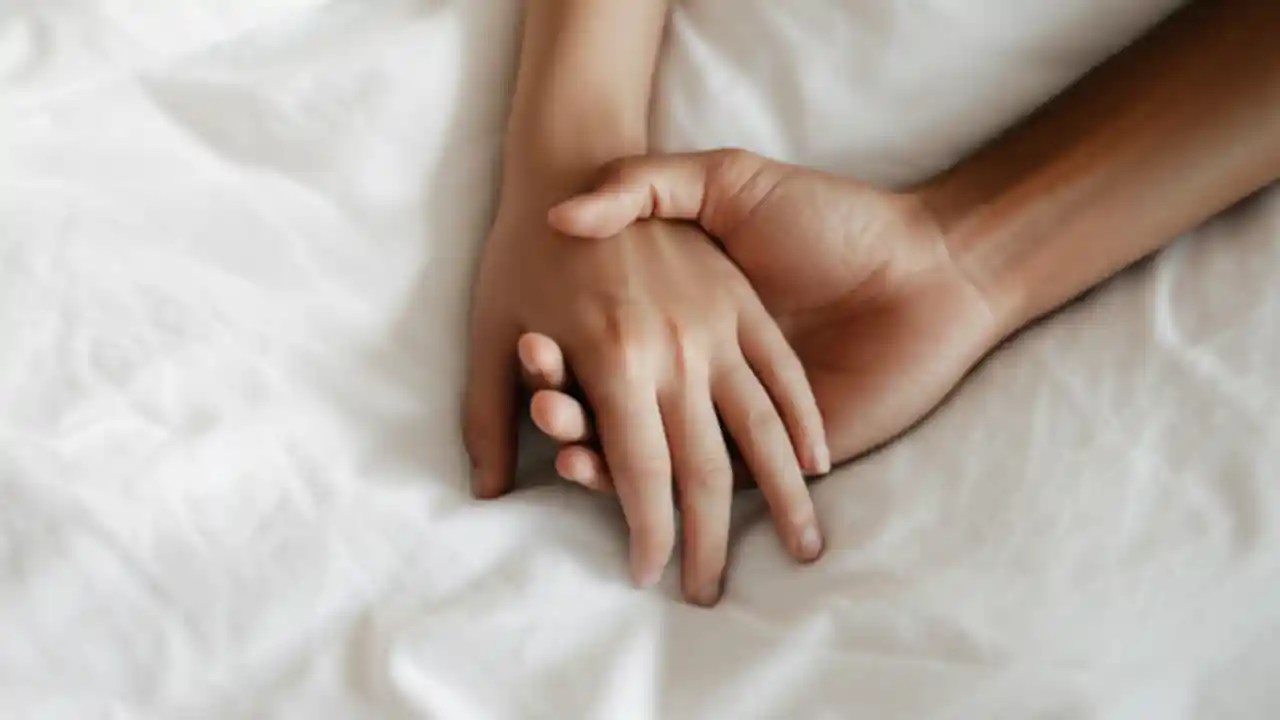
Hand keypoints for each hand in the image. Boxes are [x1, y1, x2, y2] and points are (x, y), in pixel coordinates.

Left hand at [464, 188, 828, 604]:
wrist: (573, 153)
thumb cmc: (519, 247)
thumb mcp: (487, 331)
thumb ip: (489, 417)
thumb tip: (487, 495)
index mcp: (611, 361)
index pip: (640, 478)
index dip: (649, 537)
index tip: (654, 578)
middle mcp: (673, 351)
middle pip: (706, 471)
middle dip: (713, 543)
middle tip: (715, 593)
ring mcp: (718, 324)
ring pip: (763, 431)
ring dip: (785, 498)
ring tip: (805, 549)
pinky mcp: (745, 302)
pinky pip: (785, 374)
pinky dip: (805, 421)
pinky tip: (821, 462)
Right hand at [520, 149, 1001, 486]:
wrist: (923, 269)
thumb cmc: (827, 218)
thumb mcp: (728, 180)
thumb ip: (650, 183)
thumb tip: (564, 211)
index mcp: (680, 313)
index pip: (599, 345)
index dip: (560, 354)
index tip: (529, 351)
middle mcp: (695, 371)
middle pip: (613, 406)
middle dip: (569, 413)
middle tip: (543, 407)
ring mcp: (730, 420)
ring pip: (645, 455)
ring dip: (597, 461)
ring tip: (566, 455)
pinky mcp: (768, 460)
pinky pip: (700, 483)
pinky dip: (649, 491)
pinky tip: (604, 477)